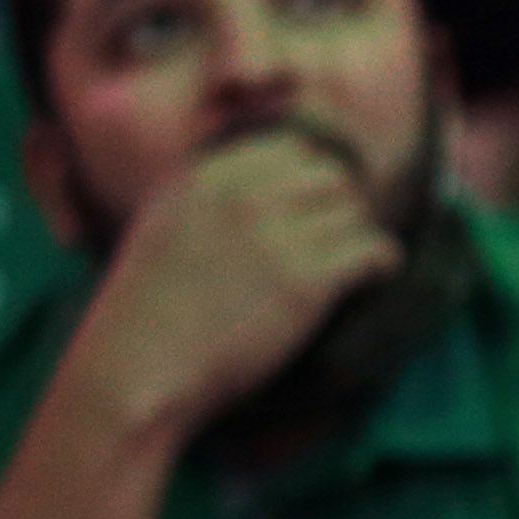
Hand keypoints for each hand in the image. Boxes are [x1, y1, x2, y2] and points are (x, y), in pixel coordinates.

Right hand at [58, 128, 399, 446]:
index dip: (311, 179)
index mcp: (204, 178)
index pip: (291, 148)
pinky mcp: (304, 282)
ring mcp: (274, 237)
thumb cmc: (147, 314)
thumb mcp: (164, 226)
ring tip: (352, 265)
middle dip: (341, 206)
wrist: (137, 370)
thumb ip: (210, 198)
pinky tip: (377, 275)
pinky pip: (371, 250)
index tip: (317, 207)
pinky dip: (381, 263)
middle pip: (330, 176)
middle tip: (338, 240)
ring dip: (358, 238)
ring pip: (354, 213)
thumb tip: (268, 187)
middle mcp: (242, 197)